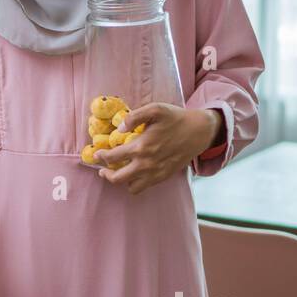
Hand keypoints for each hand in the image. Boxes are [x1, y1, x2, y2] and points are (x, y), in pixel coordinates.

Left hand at [95, 103, 220, 193]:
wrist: (199, 131)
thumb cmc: (176, 118)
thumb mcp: (156, 109)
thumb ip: (135, 116)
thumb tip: (120, 127)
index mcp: (141, 146)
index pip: (112, 157)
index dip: (100, 156)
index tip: (96, 154)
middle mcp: (146, 164)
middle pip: (117, 178)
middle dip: (106, 174)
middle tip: (101, 169)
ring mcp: (155, 173)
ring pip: (130, 187)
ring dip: (121, 181)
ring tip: (117, 172)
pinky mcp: (163, 177)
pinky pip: (144, 187)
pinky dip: (134, 183)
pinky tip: (133, 173)